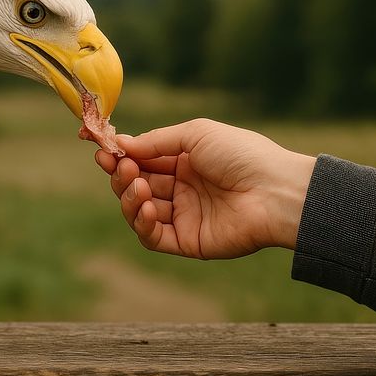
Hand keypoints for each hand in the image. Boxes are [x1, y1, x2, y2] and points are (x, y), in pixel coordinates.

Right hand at [95, 119, 315, 258]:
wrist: (275, 191)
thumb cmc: (242, 155)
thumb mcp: (195, 134)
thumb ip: (155, 142)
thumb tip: (120, 144)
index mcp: (185, 162)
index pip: (142, 160)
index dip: (119, 157)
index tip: (100, 150)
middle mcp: (182, 189)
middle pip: (135, 185)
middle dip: (122, 175)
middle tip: (120, 167)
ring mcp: (184, 216)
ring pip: (139, 211)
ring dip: (130, 197)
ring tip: (138, 186)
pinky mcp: (188, 241)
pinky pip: (153, 236)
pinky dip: (142, 223)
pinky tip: (146, 207)